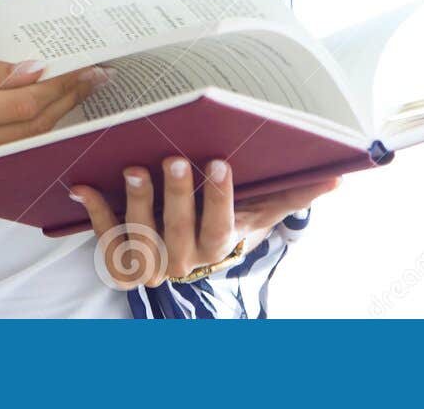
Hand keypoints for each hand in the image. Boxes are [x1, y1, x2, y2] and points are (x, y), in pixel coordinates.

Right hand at [0, 47, 107, 163]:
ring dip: (57, 117)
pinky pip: (7, 150)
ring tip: (82, 90)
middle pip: (30, 128)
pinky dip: (33, 130)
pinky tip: (51, 110)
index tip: (90, 68)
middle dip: (69, 101)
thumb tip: (32, 70)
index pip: (22, 103)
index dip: (62, 87)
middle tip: (98, 75)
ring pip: (23, 143)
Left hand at [69, 157, 340, 288]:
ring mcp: (149, 263)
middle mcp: (182, 260)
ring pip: (141, 235)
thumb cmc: (222, 220)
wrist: (183, 254)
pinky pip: (106, 240)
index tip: (221, 162)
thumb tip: (340, 178)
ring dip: (135, 202)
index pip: (221, 226)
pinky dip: (95, 213)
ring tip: (133, 168)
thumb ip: (293, 194)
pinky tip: (82, 185)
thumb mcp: (257, 211)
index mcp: (216, 246)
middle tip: (173, 159)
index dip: (219, 197)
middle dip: (176, 195)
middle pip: (178, 229)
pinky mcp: (120, 261)